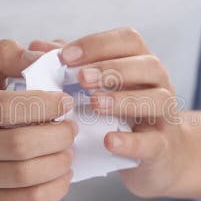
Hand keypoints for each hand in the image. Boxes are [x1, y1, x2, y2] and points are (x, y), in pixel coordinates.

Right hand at [0, 40, 76, 200]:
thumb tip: (45, 54)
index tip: (65, 102)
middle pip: (20, 144)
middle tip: (71, 128)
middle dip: (58, 135)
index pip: (5, 107)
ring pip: (26, 175)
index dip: (43, 104)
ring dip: (59, 161)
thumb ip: (8, 56)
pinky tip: (62, 174)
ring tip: (67, 150)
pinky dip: (56, 187)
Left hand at [31, 28, 195, 198]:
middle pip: (148, 65)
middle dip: (111, 69)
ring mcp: (165, 117)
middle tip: (80, 78)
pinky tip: (107, 141)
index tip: (65, 56)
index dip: (97, 44)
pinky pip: (153, 142)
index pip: (128, 40)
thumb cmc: (119, 117)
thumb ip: (69, 67)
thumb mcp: (95, 89)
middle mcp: (158, 84)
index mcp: (140, 63)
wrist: (156, 159)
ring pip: (158, 99)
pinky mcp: (163, 148)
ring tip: (94, 104)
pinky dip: (131, 141)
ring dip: (124, 99)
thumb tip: (36, 48)